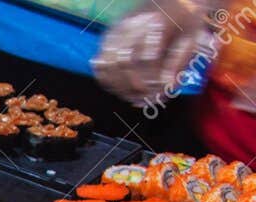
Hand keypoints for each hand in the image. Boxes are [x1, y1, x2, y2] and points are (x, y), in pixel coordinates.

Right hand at [93, 0, 218, 107]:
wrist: (173, 1)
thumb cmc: (186, 20)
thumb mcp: (192, 39)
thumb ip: (179, 63)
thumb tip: (166, 87)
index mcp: (156, 22)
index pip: (147, 58)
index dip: (152, 81)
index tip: (161, 94)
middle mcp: (131, 25)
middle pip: (122, 63)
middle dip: (133, 87)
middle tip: (146, 101)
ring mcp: (116, 31)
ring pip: (107, 66)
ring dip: (119, 87)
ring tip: (135, 98)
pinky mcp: (107, 38)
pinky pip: (99, 65)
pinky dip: (108, 81)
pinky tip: (122, 89)